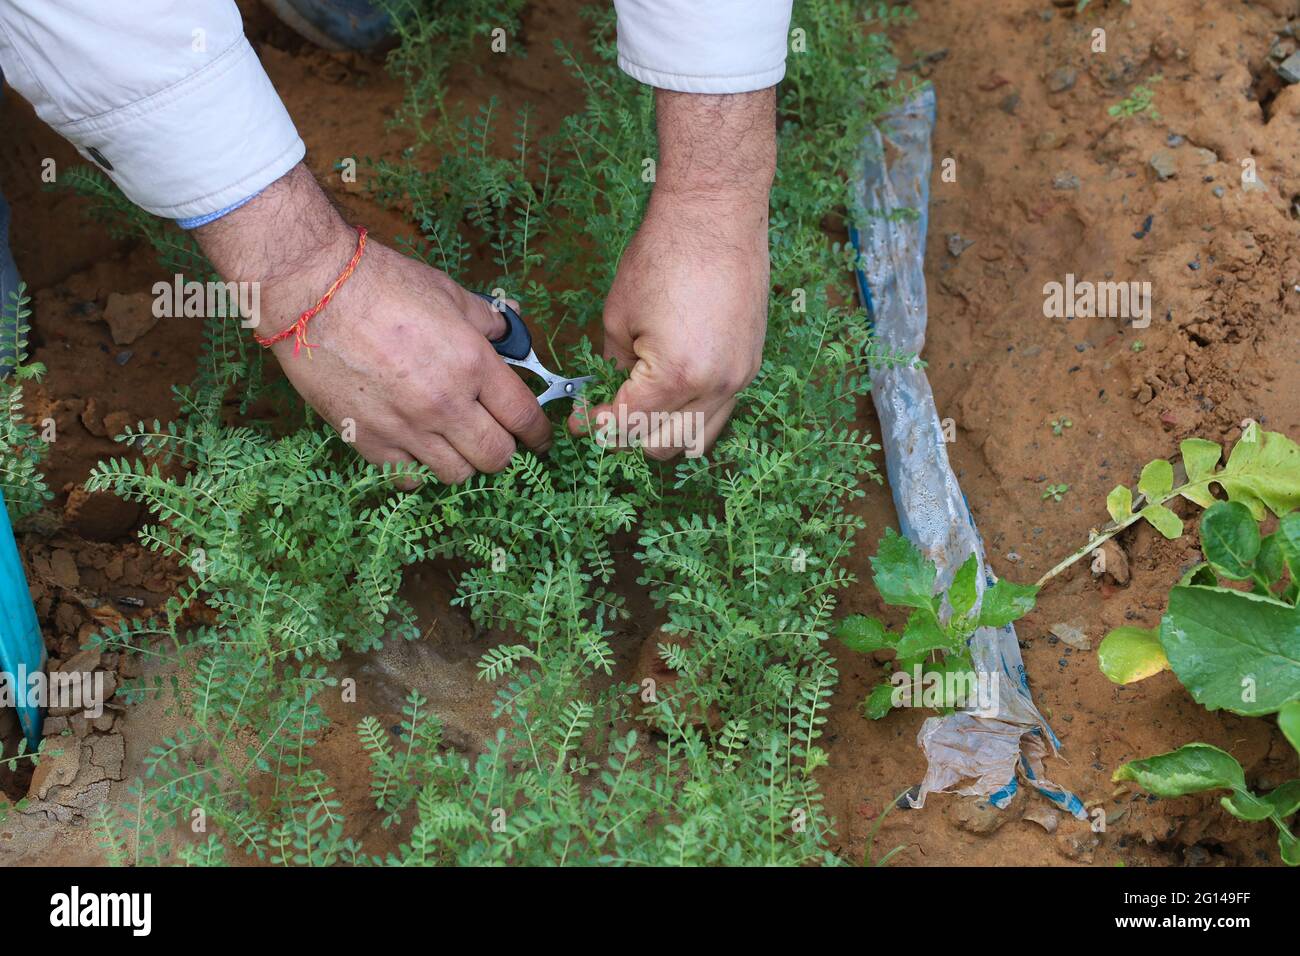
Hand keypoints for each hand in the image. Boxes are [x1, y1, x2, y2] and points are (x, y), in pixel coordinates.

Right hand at [196, 164, 550, 483]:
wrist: (311, 292)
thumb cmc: (381, 284)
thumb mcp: (448, 293)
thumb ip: (488, 320)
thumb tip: (511, 330)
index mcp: (473, 364)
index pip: (524, 417)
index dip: (539, 433)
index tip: (539, 438)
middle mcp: (445, 404)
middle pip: (496, 457)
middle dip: (504, 451)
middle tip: (496, 439)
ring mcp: (405, 427)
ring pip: (456, 474)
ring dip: (463, 462)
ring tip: (454, 444)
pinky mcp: (367, 441)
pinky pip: (408, 476)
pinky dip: (419, 468)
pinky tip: (416, 449)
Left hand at [569, 88, 775, 459]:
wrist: (717, 212)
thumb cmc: (664, 253)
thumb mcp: (618, 315)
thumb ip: (612, 366)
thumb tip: (606, 395)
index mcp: (676, 376)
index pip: (628, 424)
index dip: (596, 427)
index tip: (578, 421)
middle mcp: (715, 386)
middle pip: (662, 444)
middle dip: (628, 434)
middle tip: (605, 411)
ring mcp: (740, 379)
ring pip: (697, 439)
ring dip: (662, 430)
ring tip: (639, 404)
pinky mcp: (751, 366)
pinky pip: (719, 412)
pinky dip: (691, 414)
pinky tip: (669, 390)